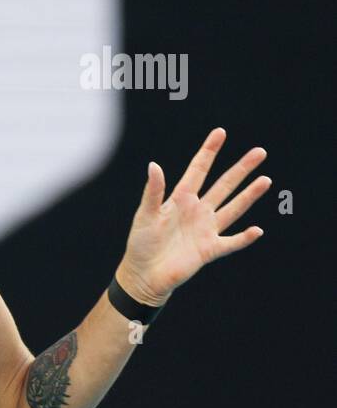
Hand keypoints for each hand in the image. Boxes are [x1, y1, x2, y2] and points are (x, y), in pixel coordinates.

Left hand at [117, 127, 268, 304]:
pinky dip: (244, 238)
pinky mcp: (210, 250)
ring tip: (265, 180)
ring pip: (233, 209)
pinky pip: (231, 242)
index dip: (209, 151)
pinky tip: (257, 230)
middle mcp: (197, 211)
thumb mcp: (145, 214)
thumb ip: (153, 191)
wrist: (143, 274)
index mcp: (180, 199)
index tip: (220, 132)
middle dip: (241, 169)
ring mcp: (206, 230)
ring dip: (249, 196)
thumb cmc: (140, 243)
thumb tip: (154, 165)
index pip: (198, 170)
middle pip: (223, 185)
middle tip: (259, 152)